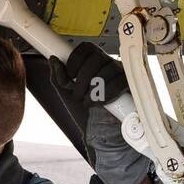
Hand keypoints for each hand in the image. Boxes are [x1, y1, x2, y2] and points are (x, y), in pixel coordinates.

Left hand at [49, 43, 151, 183]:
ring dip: (93, 89)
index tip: (70, 74)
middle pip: (95, 57)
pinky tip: (100, 104)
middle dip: (82, 78)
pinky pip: (118, 82)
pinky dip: (105, 95)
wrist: (102, 135)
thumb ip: (59, 78)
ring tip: (89, 102)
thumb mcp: (67, 95)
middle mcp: (108, 66)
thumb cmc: (87, 115)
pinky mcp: (130, 87)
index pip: (86, 48)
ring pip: (106, 70)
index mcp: (93, 64)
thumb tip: (53, 60)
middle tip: (79, 94)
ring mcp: (120, 75)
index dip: (76, 59)